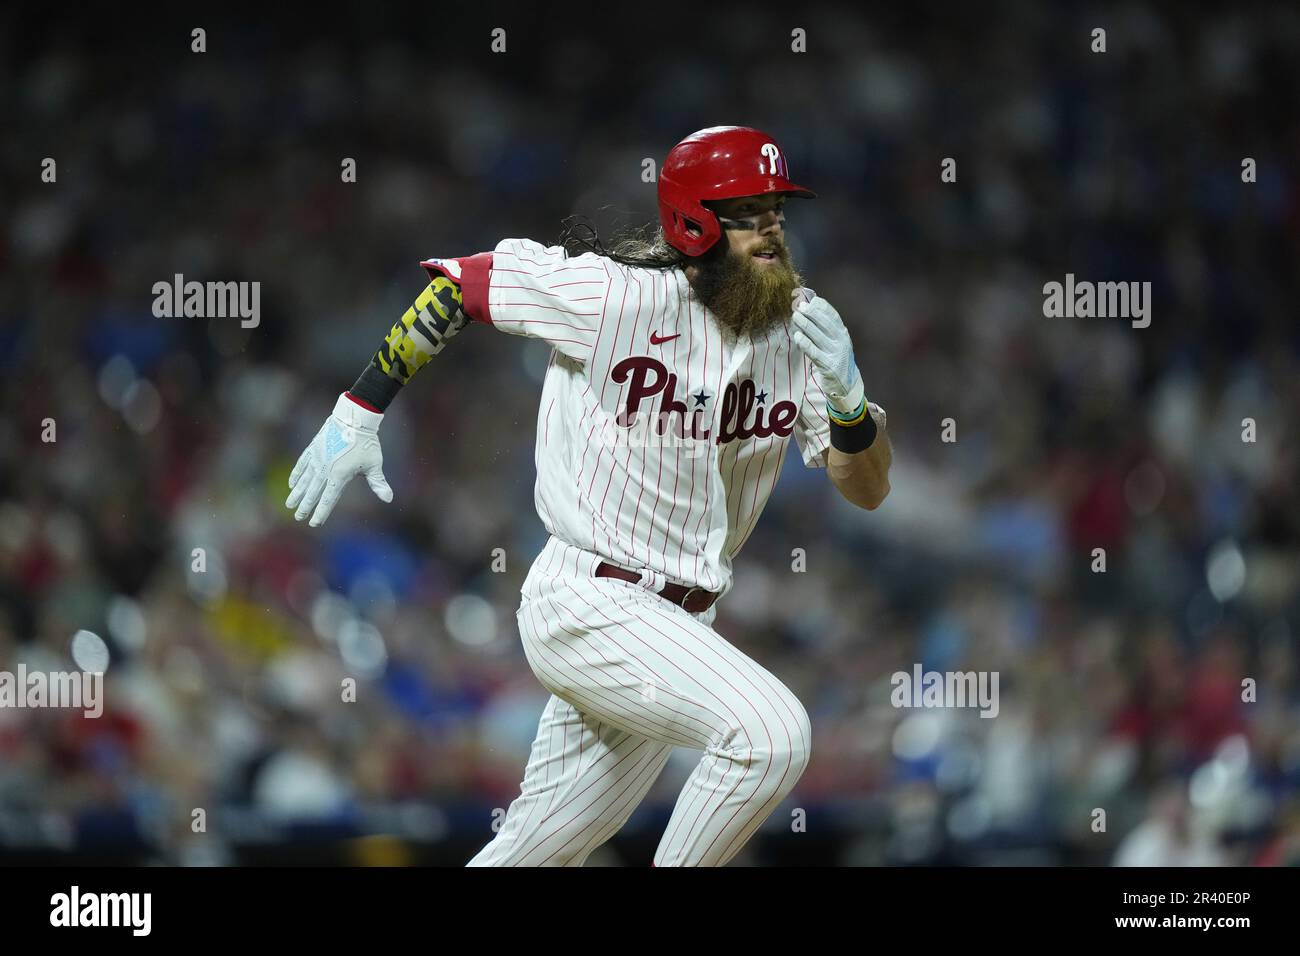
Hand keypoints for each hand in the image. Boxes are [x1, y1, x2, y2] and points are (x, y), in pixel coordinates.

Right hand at [286, 394, 392, 526]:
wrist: (354, 418)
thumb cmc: (366, 442)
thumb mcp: (374, 464)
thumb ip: (378, 483)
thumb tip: (389, 499)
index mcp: (339, 475)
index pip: (328, 499)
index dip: (321, 512)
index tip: (314, 523)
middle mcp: (325, 469)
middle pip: (313, 492)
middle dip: (305, 506)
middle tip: (298, 518)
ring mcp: (318, 458)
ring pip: (304, 480)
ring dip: (297, 493)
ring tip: (289, 504)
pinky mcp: (314, 448)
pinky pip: (302, 464)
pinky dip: (296, 474)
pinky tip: (292, 484)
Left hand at [791, 295, 863, 412]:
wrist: (845, 383)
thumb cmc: (834, 358)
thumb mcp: (834, 340)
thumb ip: (824, 326)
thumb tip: (810, 305)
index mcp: (842, 332)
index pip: (832, 315)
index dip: (820, 306)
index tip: (809, 299)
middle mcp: (841, 341)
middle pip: (825, 323)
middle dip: (812, 313)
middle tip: (799, 306)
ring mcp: (836, 353)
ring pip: (818, 336)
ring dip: (805, 325)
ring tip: (795, 317)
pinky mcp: (828, 366)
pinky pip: (814, 352)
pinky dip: (805, 343)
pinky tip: (797, 336)